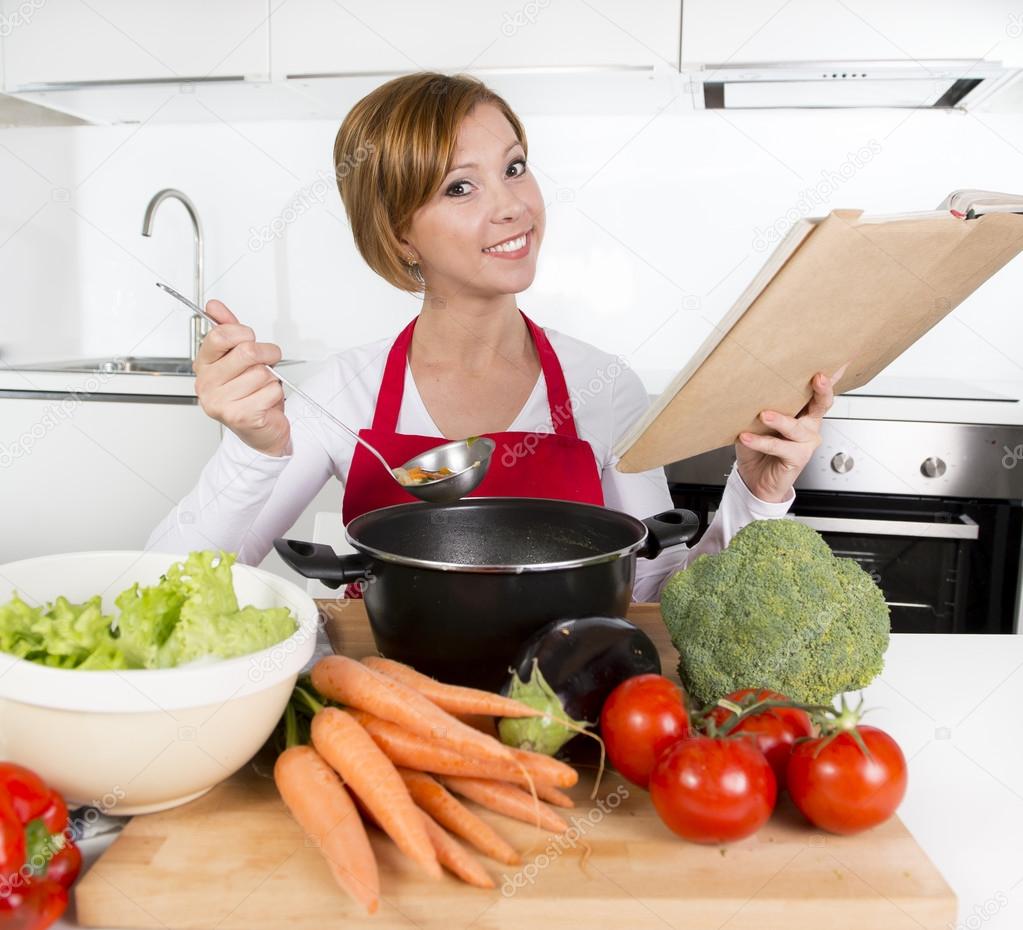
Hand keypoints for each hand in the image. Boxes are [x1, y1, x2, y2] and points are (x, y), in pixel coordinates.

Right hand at [192, 299, 290, 456]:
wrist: (260, 431)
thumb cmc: (249, 392)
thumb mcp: (237, 357)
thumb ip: (227, 329)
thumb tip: (213, 305)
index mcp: (203, 365)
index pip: (220, 336)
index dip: (243, 333)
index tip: (249, 338)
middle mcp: (207, 384)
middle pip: (246, 352)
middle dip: (266, 354)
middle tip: (267, 362)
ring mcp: (221, 402)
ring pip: (262, 373)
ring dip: (271, 379)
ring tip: (262, 388)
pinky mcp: (240, 416)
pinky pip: (271, 390)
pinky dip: (276, 394)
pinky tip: (265, 401)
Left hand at [734, 364, 846, 502]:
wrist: (755, 480)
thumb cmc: (758, 447)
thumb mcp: (757, 422)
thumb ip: (760, 405)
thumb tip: (749, 387)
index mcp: (804, 412)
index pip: (818, 391)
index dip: (831, 376)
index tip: (837, 359)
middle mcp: (810, 425)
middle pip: (822, 404)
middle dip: (823, 389)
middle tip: (818, 377)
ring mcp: (805, 442)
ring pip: (795, 427)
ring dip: (780, 419)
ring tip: (764, 414)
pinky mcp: (797, 458)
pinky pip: (778, 447)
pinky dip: (761, 442)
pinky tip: (746, 437)